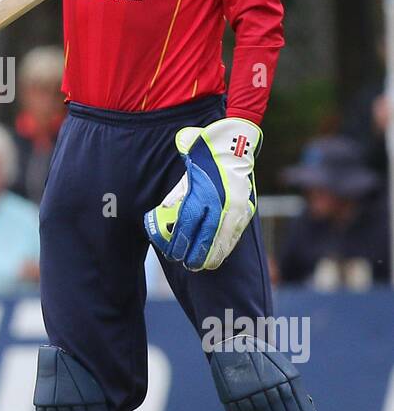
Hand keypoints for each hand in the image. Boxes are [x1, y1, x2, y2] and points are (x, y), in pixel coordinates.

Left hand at [144, 119, 261, 270]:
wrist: (234, 145)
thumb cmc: (206, 158)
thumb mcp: (187, 174)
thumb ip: (177, 195)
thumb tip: (164, 211)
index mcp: (201, 194)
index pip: (188, 226)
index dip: (181, 243)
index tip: (174, 253)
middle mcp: (218, 203)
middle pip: (205, 237)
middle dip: (196, 254)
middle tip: (189, 265)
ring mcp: (234, 207)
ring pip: (223, 239)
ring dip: (214, 254)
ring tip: (205, 265)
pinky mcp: (245, 208)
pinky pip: (236, 233)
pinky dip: (228, 245)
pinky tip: (221, 254)